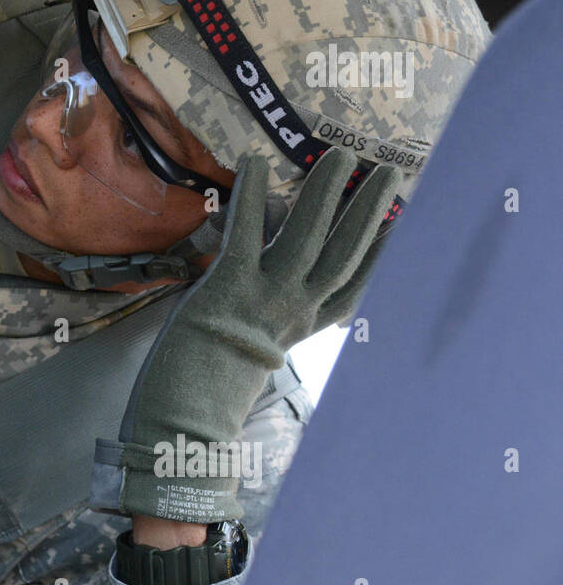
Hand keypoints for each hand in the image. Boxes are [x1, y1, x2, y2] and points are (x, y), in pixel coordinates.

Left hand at [108, 146, 402, 521]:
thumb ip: (264, 330)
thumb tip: (266, 313)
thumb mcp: (248, 358)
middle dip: (367, 213)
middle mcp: (291, 313)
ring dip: (325, 193)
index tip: (400, 223)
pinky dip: (252, 197)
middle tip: (388, 172)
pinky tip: (256, 161)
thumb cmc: (206, 395)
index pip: (350, 287)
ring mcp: (263, 299)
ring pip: (306, 237)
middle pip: (341, 255)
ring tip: (343, 155)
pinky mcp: (227, 288)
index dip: (378, 254)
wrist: (183, 428)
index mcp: (298, 331)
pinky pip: (247, 234)